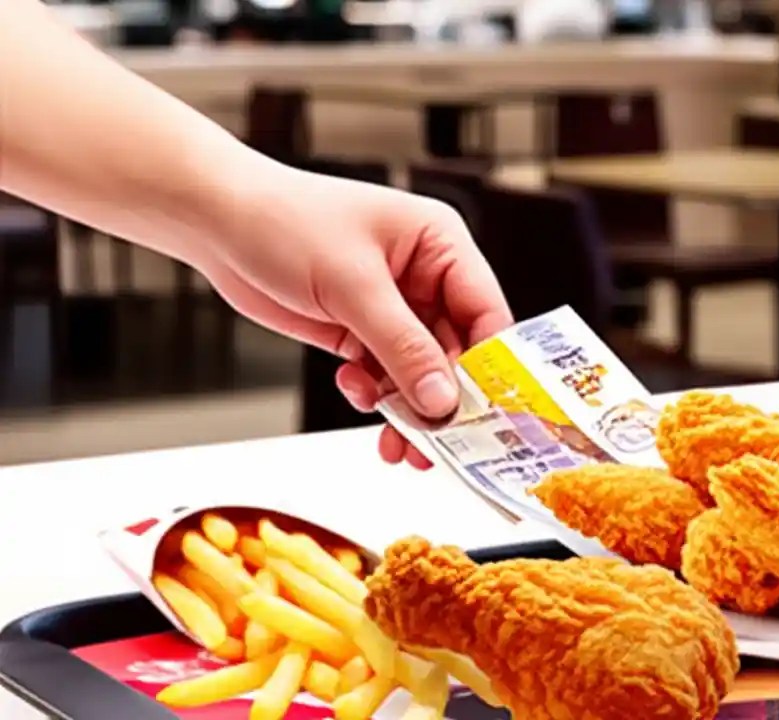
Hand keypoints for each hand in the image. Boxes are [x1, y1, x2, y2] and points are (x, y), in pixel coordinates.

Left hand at [195, 163, 511, 467]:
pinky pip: (385, 375)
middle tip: (438, 442)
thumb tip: (442, 399)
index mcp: (439, 244)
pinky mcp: (361, 329)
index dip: (490, 366)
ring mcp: (393, 306)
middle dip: (443, 398)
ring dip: (409, 407)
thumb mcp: (353, 286)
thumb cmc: (283, 221)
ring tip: (400, 443)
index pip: (486, 313)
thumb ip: (403, 347)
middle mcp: (424, 276)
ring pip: (420, 371)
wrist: (217, 223)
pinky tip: (356, 394)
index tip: (486, 413)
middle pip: (457, 352)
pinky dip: (375, 396)